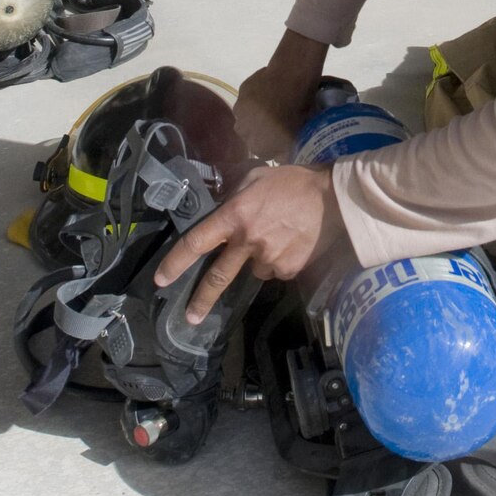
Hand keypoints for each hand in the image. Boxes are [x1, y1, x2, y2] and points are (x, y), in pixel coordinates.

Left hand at [154, 163, 342, 321]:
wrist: (333, 197)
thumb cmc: (292, 181)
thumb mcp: (255, 178)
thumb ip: (235, 197)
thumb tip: (223, 212)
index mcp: (235, 216)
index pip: (197, 242)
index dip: (176, 262)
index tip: (162, 279)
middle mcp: (248, 241)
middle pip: (218, 276)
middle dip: (202, 300)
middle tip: (191, 317)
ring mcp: (269, 258)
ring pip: (255, 269)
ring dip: (259, 260)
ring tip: (278, 237)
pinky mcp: (290, 269)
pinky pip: (278, 271)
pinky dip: (280, 262)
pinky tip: (293, 244)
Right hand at [233, 30, 328, 160]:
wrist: (291, 80)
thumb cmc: (298, 112)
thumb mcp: (296, 138)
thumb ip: (285, 152)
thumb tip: (280, 158)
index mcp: (258, 146)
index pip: (263, 152)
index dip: (272, 144)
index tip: (281, 135)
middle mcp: (243, 131)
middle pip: (250, 134)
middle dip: (261, 129)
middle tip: (276, 119)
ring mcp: (240, 110)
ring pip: (246, 117)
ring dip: (255, 114)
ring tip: (272, 105)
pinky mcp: (241, 91)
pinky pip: (246, 99)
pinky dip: (254, 98)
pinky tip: (268, 92)